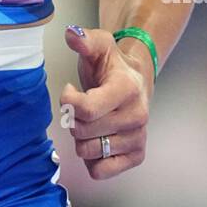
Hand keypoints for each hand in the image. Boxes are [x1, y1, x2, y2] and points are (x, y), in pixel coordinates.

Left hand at [59, 26, 151, 181]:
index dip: (68, 101)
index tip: (70, 91)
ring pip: (89, 153)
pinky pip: (101, 171)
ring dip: (82, 140)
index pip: (87, 109)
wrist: (134, 81)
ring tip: (91, 123)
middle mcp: (137, 115)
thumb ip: (84, 39)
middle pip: (83, 132)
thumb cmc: (111, 65)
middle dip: (73, 120)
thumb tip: (72, 34)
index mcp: (127, 88)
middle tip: (81, 108)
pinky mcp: (137, 155)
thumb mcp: (99, 45)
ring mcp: (138, 137)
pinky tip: (98, 140)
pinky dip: (93, 160)